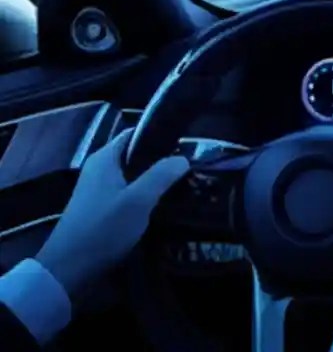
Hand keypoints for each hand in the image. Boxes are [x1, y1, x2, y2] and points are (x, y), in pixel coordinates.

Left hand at [36, 128, 189, 298]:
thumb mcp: (138, 200)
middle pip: (137, 155)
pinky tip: (165, 206)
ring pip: (135, 177)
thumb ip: (162, 175)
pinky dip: (146, 197)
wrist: (70, 268)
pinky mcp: (102, 209)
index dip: (161, 135)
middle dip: (163, 161)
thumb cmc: (103, 228)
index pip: (136, 133)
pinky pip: (130, 194)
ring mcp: (99, 190)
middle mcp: (100, 169)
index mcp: (105, 158)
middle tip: (193, 169)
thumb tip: (184, 158)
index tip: (188, 146)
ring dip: (156, 181)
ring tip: (186, 186)